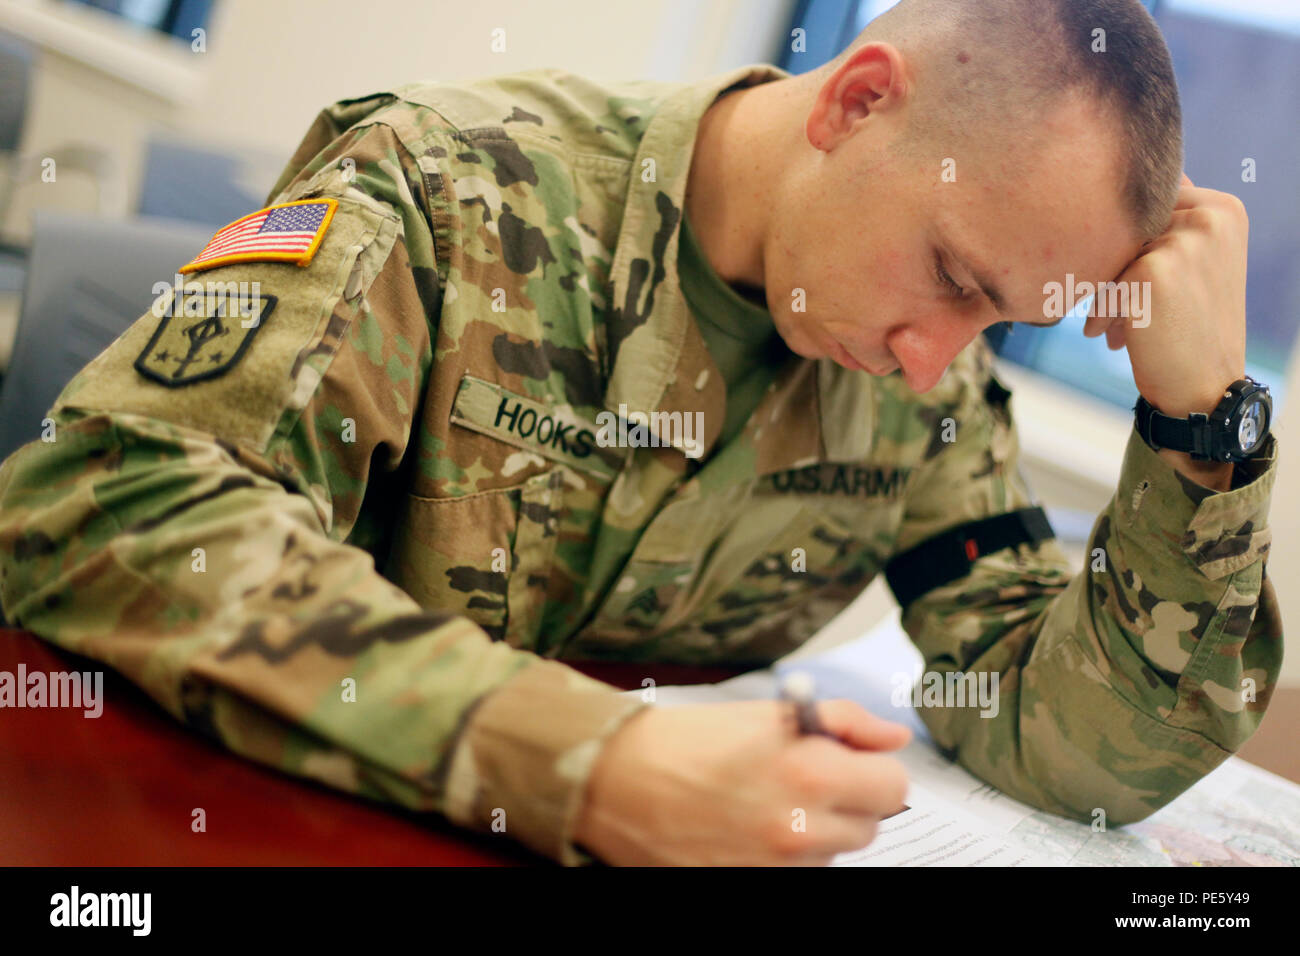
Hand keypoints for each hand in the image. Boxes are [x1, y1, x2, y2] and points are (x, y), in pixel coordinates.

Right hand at [573, 699, 910, 864]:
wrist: (617, 781)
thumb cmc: (689, 741)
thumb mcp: (770, 714)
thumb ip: (844, 721)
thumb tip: (893, 738)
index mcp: (812, 772)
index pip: (893, 785)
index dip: (870, 770)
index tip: (847, 763)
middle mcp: (802, 828)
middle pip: (869, 827)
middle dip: (845, 803)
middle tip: (800, 781)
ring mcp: (778, 868)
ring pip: (832, 855)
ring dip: (815, 834)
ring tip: (764, 805)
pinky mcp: (754, 887)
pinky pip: (796, 876)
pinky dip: (784, 858)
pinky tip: (749, 832)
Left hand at [1085, 173, 1246, 417]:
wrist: (1203, 387)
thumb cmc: (1187, 327)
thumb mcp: (1189, 265)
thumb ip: (1164, 226)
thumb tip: (1111, 191)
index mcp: (1223, 208)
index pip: (1150, 202)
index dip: (1126, 240)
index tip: (1130, 279)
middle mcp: (1211, 216)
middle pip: (1128, 226)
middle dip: (1111, 267)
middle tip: (1108, 305)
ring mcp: (1185, 240)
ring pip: (1112, 254)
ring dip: (1102, 292)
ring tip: (1109, 324)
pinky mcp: (1156, 270)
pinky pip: (1105, 282)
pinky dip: (1100, 312)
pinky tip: (1106, 337)